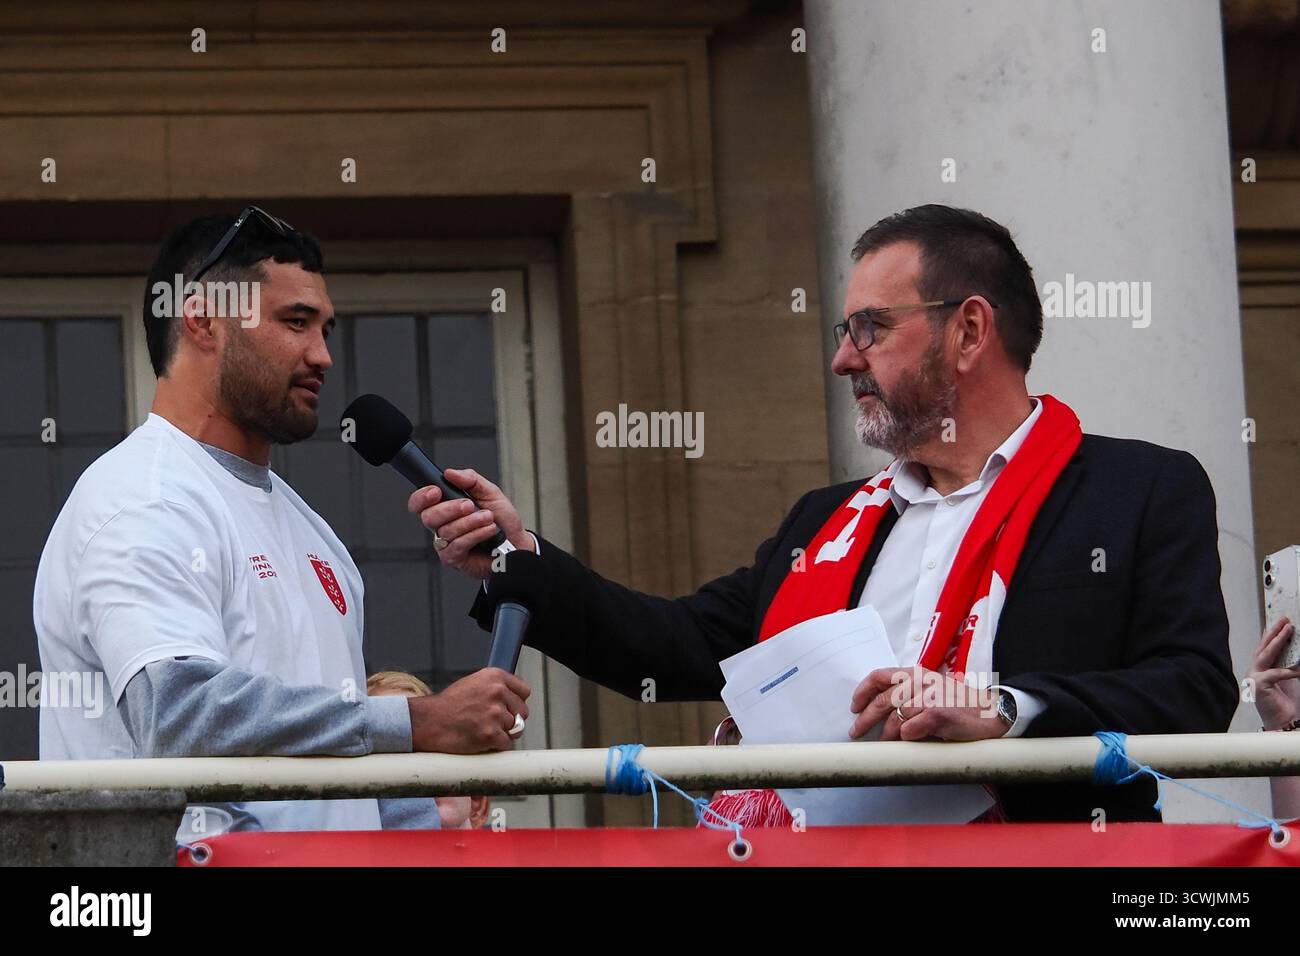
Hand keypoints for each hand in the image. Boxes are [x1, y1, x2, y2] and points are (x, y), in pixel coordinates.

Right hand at [406, 468, 534, 578]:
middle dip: (450, 508)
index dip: (422, 497)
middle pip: (428, 517)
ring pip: (446, 531)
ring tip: (488, 518)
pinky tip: (488, 530)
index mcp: (444, 507)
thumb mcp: (489, 492)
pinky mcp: (454, 558)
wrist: (517, 542)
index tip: (436, 491)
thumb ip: (470, 479)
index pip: (419, 503)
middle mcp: (441, 525)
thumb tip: (450, 473)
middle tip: (470, 505)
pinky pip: (457, 545)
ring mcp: (446, 543)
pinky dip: (475, 534)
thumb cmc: (502, 520)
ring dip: (471, 522)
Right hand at [408, 667, 530, 752]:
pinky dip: (495, 746)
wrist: (428, 722)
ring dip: (502, 734)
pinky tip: (480, 740)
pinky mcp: (491, 734)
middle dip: (511, 720)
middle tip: (492, 723)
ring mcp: (495, 713)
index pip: (524, 691)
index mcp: (495, 676)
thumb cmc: (448, 705)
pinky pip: (506, 744)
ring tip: (481, 730)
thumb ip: (496, 687)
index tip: (508, 708)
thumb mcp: (473, 683)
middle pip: (522, 712)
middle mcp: (497, 692)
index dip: (516, 702)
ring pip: (515, 729)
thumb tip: (515, 699)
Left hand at [849, 666, 1005, 741]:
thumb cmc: (959, 704)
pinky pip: (910, 730)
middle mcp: (920, 681)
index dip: (863, 691)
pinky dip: (907, 737)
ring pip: (894, 719)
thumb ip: (908, 693)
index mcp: (916, 673)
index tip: (854, 706)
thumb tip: (878, 711)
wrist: (991, 713)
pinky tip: (911, 740)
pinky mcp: (937, 714)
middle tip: (855, 731)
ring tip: (885, 743)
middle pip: (882, 700)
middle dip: (865, 719)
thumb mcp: (931, 690)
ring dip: (887, 735)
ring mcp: (929, 696)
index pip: (880, 676)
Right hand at [1248, 617, 1299, 729]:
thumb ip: (1289, 665)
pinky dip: (1287, 671)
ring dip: (1277, 641)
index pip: (1266, 648)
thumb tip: (1297, 652)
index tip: (1282, 622)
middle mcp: (1255, 671)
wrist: (1284, 722)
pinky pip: (1274, 673)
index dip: (1273, 634)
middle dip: (1275, 632)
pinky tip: (1298, 670)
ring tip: (1288, 629)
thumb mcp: (1290, 679)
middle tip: (1285, 620)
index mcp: (1261, 669)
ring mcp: (1254, 678)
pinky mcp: (1258, 686)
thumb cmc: (1286, 703)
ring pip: (1265, 655)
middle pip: (1263, 647)